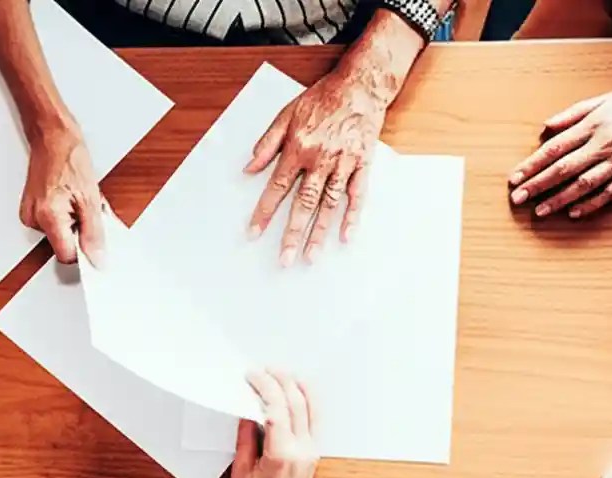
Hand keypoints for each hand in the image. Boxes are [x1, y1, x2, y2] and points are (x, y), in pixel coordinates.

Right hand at [21, 124, 104, 265]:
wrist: (52, 137)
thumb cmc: (69, 157)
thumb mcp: (91, 198)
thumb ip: (94, 233)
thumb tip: (97, 258)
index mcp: (48, 216)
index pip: (67, 255)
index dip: (84, 251)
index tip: (95, 243)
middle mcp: (34, 218)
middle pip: (63, 244)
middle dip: (80, 231)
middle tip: (87, 209)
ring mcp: (30, 214)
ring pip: (59, 234)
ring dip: (74, 221)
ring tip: (78, 199)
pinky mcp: (31, 210)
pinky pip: (53, 223)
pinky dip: (66, 215)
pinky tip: (69, 198)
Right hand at [229, 370, 319, 477]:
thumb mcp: (241, 472)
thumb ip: (246, 438)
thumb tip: (248, 411)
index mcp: (283, 453)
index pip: (276, 406)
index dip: (263, 385)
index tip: (251, 375)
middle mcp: (303, 451)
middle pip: (296, 402)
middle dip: (280, 380)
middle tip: (264, 369)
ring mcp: (312, 454)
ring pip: (311, 409)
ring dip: (297, 388)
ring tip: (282, 375)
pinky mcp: (313, 458)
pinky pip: (315, 422)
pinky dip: (307, 404)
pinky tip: (297, 396)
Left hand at [247, 66, 386, 265]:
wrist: (360, 85)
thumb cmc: (322, 98)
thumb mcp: (287, 114)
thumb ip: (267, 143)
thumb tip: (249, 167)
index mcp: (299, 148)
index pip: (277, 187)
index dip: (264, 212)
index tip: (254, 233)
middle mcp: (320, 159)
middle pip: (303, 203)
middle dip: (292, 233)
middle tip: (285, 259)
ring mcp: (344, 163)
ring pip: (329, 204)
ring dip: (320, 232)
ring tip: (311, 256)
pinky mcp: (363, 164)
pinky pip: (358, 195)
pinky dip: (352, 216)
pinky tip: (346, 236)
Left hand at [508, 85, 611, 218]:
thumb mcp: (603, 101)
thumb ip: (572, 114)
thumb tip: (545, 127)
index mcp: (593, 125)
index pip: (555, 148)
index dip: (532, 165)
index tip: (514, 178)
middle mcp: (604, 144)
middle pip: (564, 169)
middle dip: (538, 185)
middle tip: (518, 199)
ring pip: (583, 184)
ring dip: (559, 199)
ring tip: (540, 212)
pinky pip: (609, 193)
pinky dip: (591, 204)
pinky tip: (573, 213)